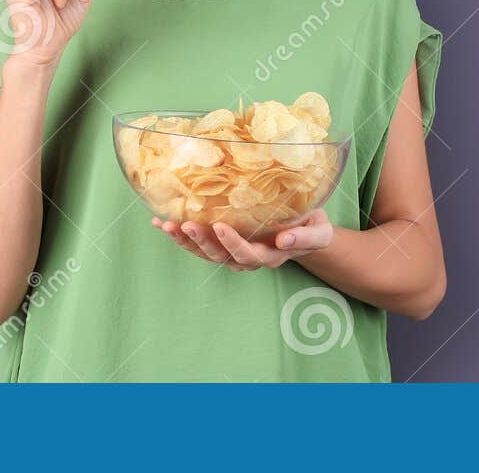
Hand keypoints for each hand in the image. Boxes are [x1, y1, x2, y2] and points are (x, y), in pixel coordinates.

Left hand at [151, 209, 333, 270]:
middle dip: (202, 242)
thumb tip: (285, 239)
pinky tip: (160, 222)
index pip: (248, 254)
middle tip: (187, 224)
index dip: (233, 244)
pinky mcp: (221, 242)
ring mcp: (231, 251)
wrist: (305, 228)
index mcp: (269, 255)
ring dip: (184, 241)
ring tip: (167, 225)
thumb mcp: (318, 231)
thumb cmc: (312, 226)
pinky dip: (178, 234)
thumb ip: (305, 237)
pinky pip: (197, 242)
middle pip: (220, 256)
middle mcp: (247, 257)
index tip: (220, 226)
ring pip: (204, 252)